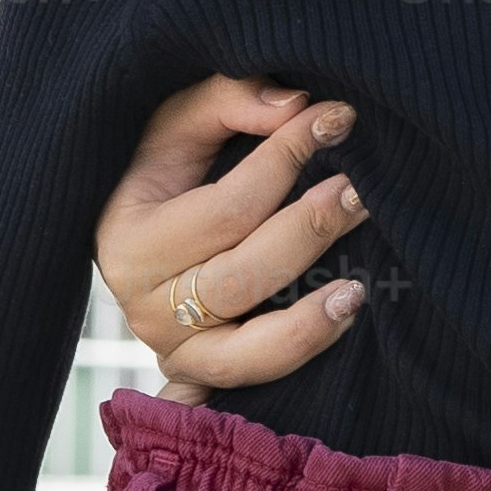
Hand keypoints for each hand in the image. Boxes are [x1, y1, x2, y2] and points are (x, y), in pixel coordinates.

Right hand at [91, 75, 365, 394]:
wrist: (129, 232)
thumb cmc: (159, 168)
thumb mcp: (176, 120)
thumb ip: (230, 101)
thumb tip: (298, 106)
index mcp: (130, 242)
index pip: (227, 207)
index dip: (288, 158)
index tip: (339, 118)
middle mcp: (145, 308)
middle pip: (241, 279)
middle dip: (309, 232)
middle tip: (360, 192)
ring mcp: (174, 353)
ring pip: (245, 354)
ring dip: (306, 325)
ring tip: (358, 290)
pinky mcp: (202, 377)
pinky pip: (246, 389)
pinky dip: (282, 376)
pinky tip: (329, 345)